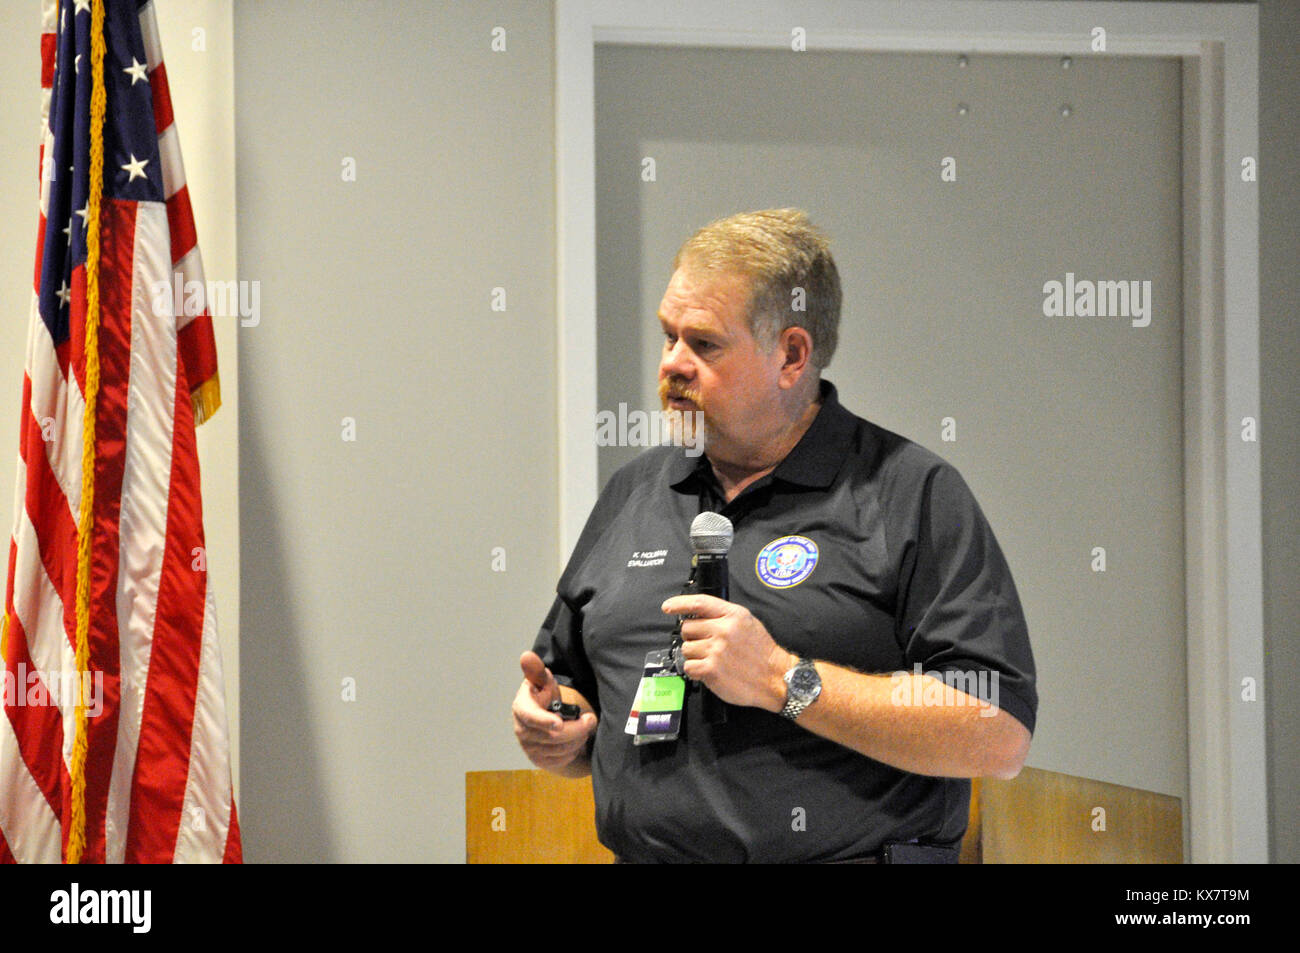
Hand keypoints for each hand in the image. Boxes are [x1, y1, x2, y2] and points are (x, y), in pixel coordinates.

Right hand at [512, 651, 596, 772]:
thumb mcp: (542, 680)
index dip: (544, 721)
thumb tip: (526, 655)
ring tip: (584, 726)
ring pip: (561, 749)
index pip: (530, 717)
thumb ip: (536, 670)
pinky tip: (576, 739)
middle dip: (577, 728)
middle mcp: (522, 731)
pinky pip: (562, 760)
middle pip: (553, 736)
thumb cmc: (543, 695)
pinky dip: (574, 750)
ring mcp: (530, 749)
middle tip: (592, 719)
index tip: (559, 723)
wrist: (544, 718)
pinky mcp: (540, 761)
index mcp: (521, 708)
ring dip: (578, 738)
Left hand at [661, 595, 792, 711]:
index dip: (679, 604)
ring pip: (687, 649)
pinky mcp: (711, 669)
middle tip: (708, 646)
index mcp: (732, 615)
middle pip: (688, 628)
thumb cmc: (761, 651)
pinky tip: (710, 671)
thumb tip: (697, 616)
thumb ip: (723, 616)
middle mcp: (723, 629)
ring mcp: (716, 650)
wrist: (775, 677)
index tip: (667, 607)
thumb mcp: (747, 623)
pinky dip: (696, 671)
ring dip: (695, 656)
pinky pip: (689, 667)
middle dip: (694, 638)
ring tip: (714, 660)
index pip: (699, 603)